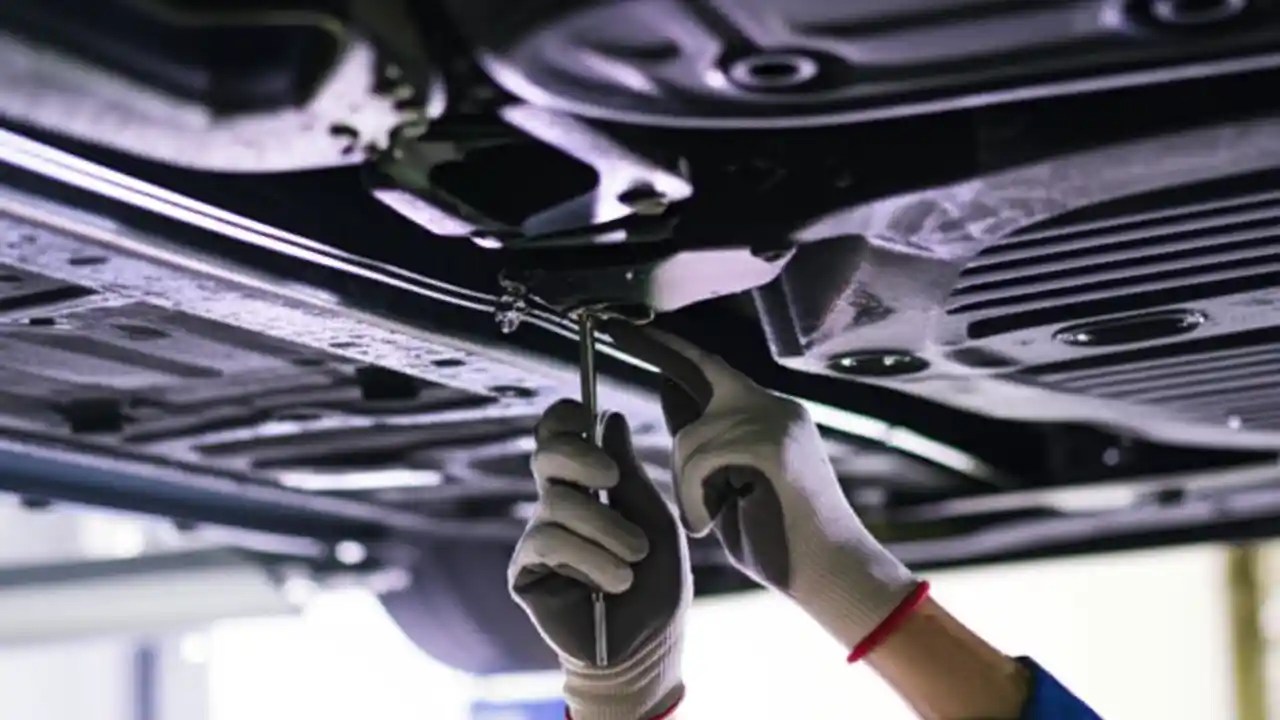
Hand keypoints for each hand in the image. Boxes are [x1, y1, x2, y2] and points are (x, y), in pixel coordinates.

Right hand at [509, 400, 688, 719]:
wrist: (646, 645)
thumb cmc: (658, 583)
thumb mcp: (656, 519)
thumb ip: (630, 473)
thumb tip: (610, 415)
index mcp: (588, 486)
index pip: (559, 436)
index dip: (563, 417)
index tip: (585, 411)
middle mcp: (558, 504)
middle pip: (546, 454)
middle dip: (579, 456)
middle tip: (610, 478)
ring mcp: (539, 535)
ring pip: (556, 501)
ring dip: (604, 528)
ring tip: (634, 559)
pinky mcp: (525, 569)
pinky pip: (546, 540)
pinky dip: (587, 557)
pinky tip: (613, 581)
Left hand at [607, 324, 926, 658]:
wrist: (835, 577)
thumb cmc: (781, 546)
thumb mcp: (729, 486)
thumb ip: (704, 443)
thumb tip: (667, 396)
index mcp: (773, 414)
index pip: (710, 367)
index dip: (668, 348)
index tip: (622, 327)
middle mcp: (778, 407)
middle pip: (697, 390)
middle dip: (671, 419)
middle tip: (672, 459)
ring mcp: (778, 421)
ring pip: (693, 435)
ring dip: (687, 487)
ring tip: (708, 520)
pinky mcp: (772, 444)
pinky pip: (703, 458)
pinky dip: (695, 497)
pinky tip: (709, 524)